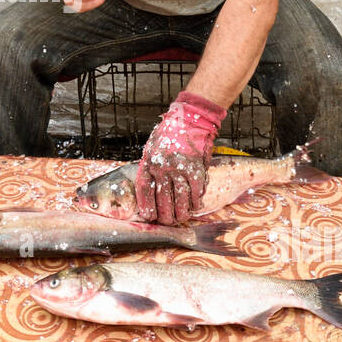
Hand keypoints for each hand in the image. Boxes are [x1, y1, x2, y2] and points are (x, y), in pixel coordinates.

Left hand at [135, 91, 226, 224]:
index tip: (149, 216)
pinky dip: (196, 202)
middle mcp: (162, 168)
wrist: (189, 119)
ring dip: (181, 213)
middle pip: (162, 199)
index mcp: (149, 162)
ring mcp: (179, 169)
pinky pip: (195, 192)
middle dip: (164, 215)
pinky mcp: (196, 169)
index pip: (145, 191)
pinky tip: (195, 206)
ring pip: (180, 199)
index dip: (147, 206)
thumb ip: (151, 167)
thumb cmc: (169, 134)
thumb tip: (152, 190)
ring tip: (180, 219)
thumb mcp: (152, 148)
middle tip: (167, 222)